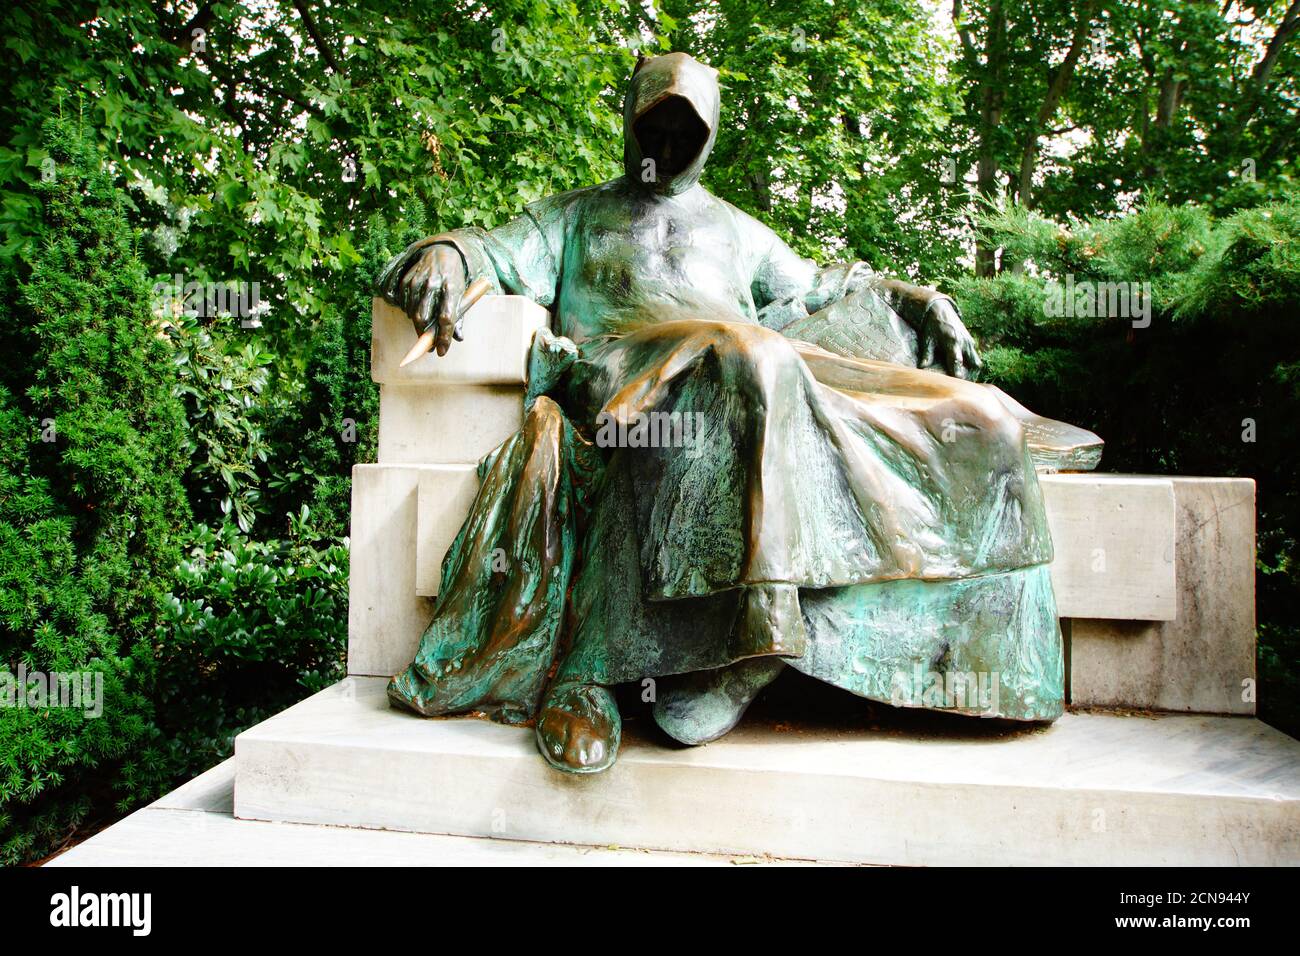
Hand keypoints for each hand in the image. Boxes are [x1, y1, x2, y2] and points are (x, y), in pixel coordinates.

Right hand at [375, 240, 466, 355]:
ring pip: (413, 314)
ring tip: (425, 328)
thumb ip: (459, 316)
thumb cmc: (455, 278)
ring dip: (418, 326)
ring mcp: (418, 281)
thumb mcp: (462, 294)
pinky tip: (418, 312)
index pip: (447, 318)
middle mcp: (434, 284)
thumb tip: (458, 338)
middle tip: (430, 346)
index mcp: (452, 288)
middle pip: (424, 318)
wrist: (442, 252)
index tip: (442, 351)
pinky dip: (410, 313)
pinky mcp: (408, 280)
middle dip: (426, 336)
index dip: (444, 337)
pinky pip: (405, 305)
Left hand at [918, 299, 981, 379]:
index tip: (958, 383)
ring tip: (964, 382)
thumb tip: (921, 368)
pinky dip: (971, 365)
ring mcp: (969, 342)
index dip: (958, 373)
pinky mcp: (970, 341)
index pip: (957, 361)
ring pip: (977, 362)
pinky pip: (975, 357)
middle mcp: (964, 343)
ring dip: (973, 372)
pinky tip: (964, 373)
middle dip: (971, 376)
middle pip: (974, 364)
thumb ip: (926, 354)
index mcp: (952, 342)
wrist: (940, 310)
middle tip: (963, 387)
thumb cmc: (931, 327)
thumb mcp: (927, 340)